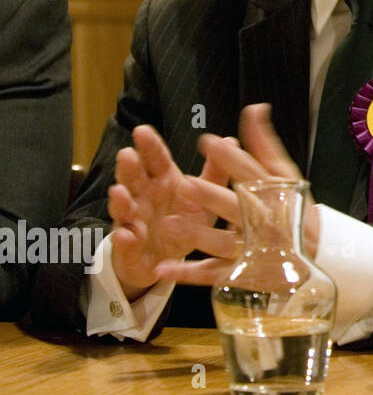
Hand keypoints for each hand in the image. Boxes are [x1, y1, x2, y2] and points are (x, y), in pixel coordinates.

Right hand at [108, 125, 233, 300]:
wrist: (168, 263)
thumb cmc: (185, 222)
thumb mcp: (204, 198)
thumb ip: (215, 172)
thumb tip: (231, 140)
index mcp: (163, 182)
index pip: (155, 160)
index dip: (149, 146)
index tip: (142, 131)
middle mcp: (144, 199)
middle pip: (134, 179)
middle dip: (129, 168)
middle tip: (127, 154)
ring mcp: (133, 224)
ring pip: (123, 209)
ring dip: (120, 201)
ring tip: (119, 192)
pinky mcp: (130, 251)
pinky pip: (126, 245)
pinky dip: (124, 240)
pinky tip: (125, 235)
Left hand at [154, 104, 318, 286]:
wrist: (318, 255)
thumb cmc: (294, 209)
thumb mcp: (285, 175)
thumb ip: (264, 144)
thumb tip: (254, 108)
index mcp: (273, 194)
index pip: (253, 173)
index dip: (232, 158)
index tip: (210, 142)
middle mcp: (264, 222)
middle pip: (238, 208)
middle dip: (214, 197)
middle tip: (188, 184)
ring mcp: (253, 250)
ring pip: (223, 243)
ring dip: (198, 236)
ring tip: (170, 226)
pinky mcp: (241, 272)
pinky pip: (213, 275)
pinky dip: (189, 275)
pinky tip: (164, 269)